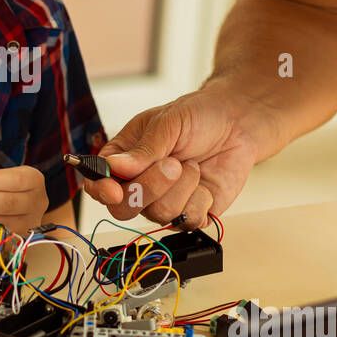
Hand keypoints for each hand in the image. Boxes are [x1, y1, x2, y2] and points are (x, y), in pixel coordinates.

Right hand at [83, 82, 273, 226]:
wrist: (237, 124)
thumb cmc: (198, 116)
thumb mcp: (167, 123)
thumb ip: (143, 149)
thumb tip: (115, 166)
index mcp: (122, 158)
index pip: (98, 183)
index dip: (102, 190)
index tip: (114, 191)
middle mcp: (139, 183)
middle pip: (123, 208)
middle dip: (149, 188)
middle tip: (172, 164)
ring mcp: (164, 201)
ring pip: (158, 214)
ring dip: (180, 187)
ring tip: (191, 164)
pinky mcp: (190, 213)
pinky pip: (187, 220)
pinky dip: (199, 199)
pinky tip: (203, 180)